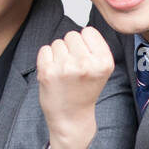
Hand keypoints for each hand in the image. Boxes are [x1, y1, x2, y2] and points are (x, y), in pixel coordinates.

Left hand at [37, 27, 113, 148]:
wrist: (71, 118)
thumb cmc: (84, 91)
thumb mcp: (101, 69)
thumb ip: (95, 48)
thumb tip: (82, 30)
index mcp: (104, 62)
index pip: (89, 31)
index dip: (85, 43)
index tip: (85, 58)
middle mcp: (86, 64)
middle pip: (72, 35)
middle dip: (71, 48)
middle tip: (73, 68)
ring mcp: (65, 68)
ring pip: (58, 42)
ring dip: (58, 55)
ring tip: (64, 73)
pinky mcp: (47, 72)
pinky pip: (45, 50)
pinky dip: (46, 59)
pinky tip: (54, 73)